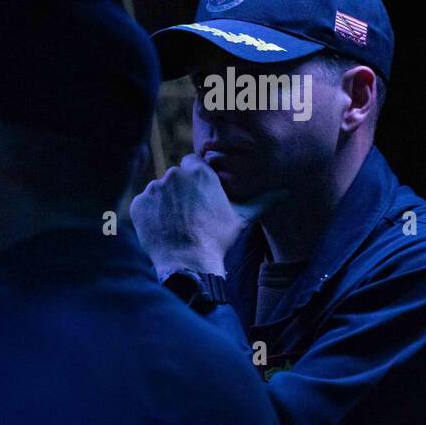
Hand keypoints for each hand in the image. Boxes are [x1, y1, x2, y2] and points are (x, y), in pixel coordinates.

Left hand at [129, 154, 285, 278]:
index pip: (193, 163)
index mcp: (199, 172)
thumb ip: (263, 200)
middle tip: (188, 212)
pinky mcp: (139, 203)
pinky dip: (150, 213)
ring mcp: (153, 188)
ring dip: (165, 201)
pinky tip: (162, 228)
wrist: (188, 261)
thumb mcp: (243, 217)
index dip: (196, 179)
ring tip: (176, 223)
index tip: (199, 195)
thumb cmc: (218, 238)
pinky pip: (144, 204)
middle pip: (175, 176)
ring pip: (159, 190)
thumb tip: (287, 192)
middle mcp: (174, 174)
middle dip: (180, 189)